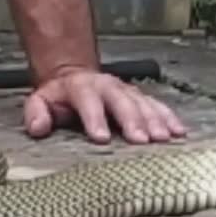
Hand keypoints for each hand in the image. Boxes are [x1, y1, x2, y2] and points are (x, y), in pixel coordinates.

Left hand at [23, 69, 187, 144]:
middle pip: (121, 101)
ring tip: (164, 138)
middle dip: (132, 120)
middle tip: (140, 140)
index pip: (87, 100)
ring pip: (142, 103)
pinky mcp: (140, 98)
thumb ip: (36, 112)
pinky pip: (157, 106)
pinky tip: (179, 131)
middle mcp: (107, 86)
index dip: (94, 118)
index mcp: (80, 87)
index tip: (101, 137)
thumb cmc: (60, 97)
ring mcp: (126, 91)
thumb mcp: (40, 99)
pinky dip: (169, 118)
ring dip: (154, 120)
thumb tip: (37, 127)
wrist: (74, 76)